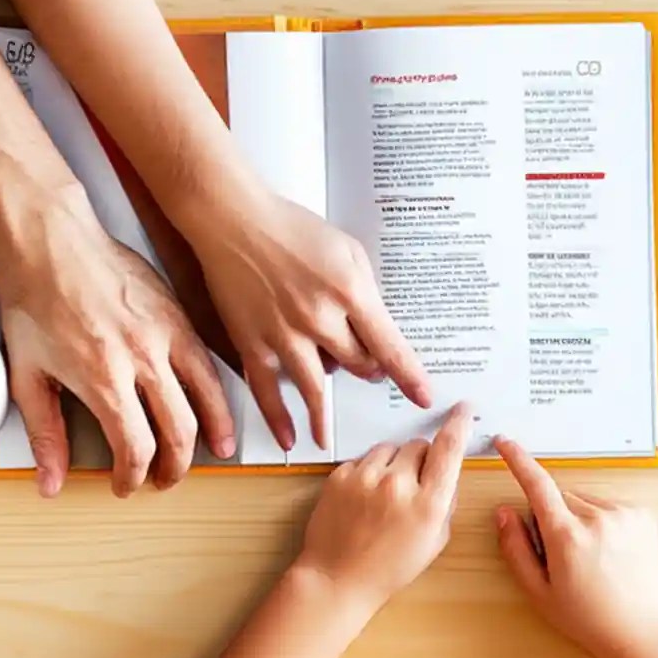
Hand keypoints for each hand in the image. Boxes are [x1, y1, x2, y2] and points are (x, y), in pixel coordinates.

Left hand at [0, 185, 233, 497]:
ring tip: (218, 449)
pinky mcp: (178, 314)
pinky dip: (218, 389)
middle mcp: (141, 359)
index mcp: (102, 378)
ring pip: (208, 396)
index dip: (133, 477)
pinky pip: (208, 361)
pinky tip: (215, 403)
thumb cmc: (35, 302)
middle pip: (179, 431)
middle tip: (165, 477)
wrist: (51, 243)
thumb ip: (45, 434)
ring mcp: (166, 334)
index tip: (125, 483)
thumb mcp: (27, 374)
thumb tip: (49, 482)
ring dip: (216, 431)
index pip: (135, 448)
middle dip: (176, 466)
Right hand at [185, 188, 430, 450]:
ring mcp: (284, 334)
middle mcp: (320, 317)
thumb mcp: (347, 249)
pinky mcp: (252, 343)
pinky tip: (289, 438)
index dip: (408, 376)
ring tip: (328, 432)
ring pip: (317, 386)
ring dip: (326, 413)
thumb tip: (375, 328)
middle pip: (357, 365)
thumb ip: (363, 291)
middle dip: (368, 372)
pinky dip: (279, 419)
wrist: (234, 219)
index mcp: (350, 291)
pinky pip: (268, 392)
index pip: (389, 346)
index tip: (422, 396)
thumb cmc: (293, 229)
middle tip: (370, 374)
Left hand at [293, 402, 471, 609]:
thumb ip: (446, 502)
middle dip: (420, 459)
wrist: (337, 579)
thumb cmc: (388, 567)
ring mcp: (365, 478)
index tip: (463, 410)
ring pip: (390, 448)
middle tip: (412, 484)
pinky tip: (363, 498)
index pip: (450, 448)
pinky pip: (363, 459)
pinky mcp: (340, 475)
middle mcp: (397, 485)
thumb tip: (449, 473)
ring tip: (384, 495)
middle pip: (419, 445)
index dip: (460, 424)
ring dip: (392, 463)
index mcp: (428, 504)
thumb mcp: (433, 541)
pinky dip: (367, 472)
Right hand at [492, 436, 657, 657]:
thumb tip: (504, 513)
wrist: (639, 630)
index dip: (518, 461)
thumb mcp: (538, 591)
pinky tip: (609, 550)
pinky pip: (607, 505)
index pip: (537, 485)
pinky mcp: (641, 514)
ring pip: (583, 500)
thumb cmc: (588, 617)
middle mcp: (597, 519)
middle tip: (562, 553)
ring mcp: (623, 514)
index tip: (505, 443)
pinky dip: (602, 520)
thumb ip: (515, 547)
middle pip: (560, 497)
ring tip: (591, 555)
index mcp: (567, 537)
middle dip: (553, 516)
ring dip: (579, 517)